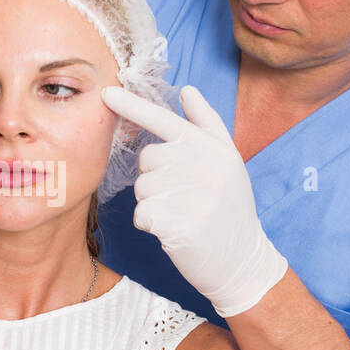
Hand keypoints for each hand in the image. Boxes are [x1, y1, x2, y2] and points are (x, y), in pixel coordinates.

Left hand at [100, 84, 288, 317]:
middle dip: (156, 177)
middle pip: (146, 158)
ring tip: (183, 214)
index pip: (164, 119)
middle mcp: (202, 164)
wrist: (242, 260)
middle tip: (184, 196)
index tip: (106, 91)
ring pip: (141, 188)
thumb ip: (206, 123)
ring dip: (153, 203)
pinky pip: (141, 214)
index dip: (132, 105)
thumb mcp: (227, 161)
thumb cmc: (229, 208)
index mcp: (211, 146)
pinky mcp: (178, 222)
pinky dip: (151, 225)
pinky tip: (175, 231)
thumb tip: (187, 90)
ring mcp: (192, 193)